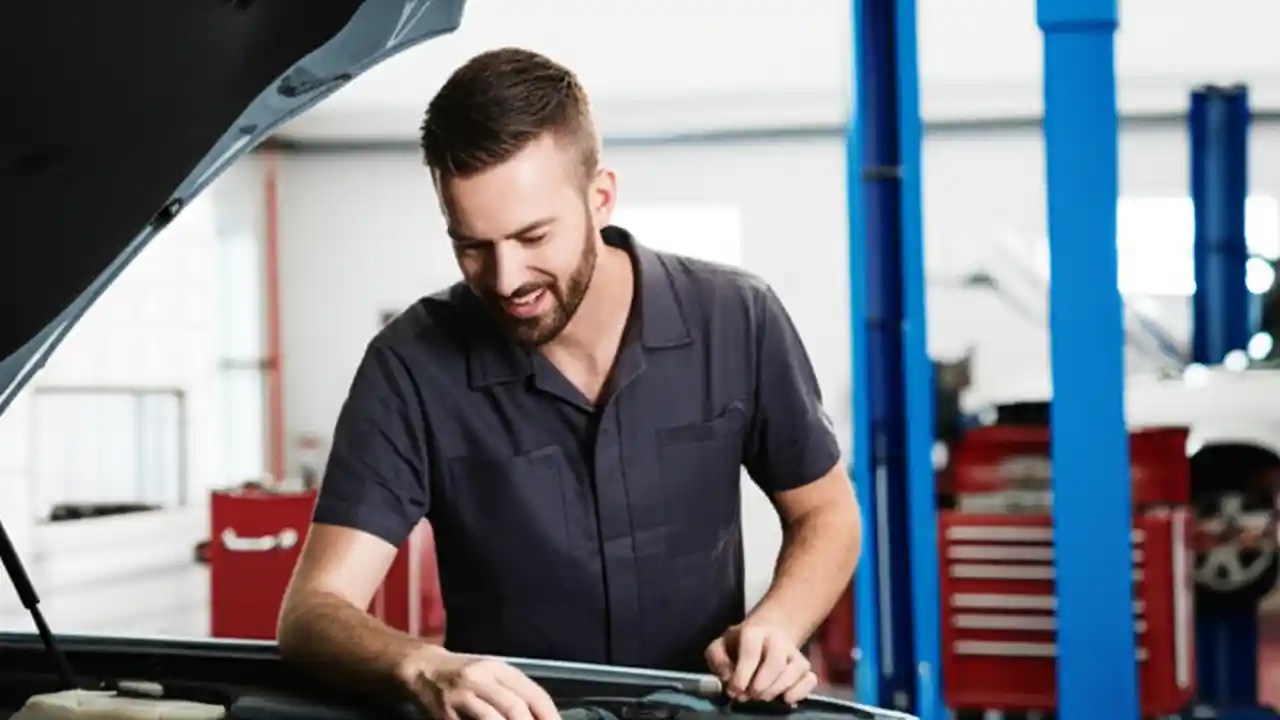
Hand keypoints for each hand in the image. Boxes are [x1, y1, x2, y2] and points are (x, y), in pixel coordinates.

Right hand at [399, 646, 558, 719]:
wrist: (424, 668)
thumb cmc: (465, 673)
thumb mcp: (492, 673)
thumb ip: (515, 692)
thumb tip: (542, 717)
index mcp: (499, 668)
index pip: (532, 692)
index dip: (549, 714)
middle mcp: (481, 677)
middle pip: (514, 707)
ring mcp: (461, 695)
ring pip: (492, 718)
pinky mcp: (445, 712)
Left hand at [705, 622, 816, 705]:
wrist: (766, 635)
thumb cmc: (739, 646)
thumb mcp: (720, 647)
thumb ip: (718, 660)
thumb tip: (728, 679)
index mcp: (754, 632)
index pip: (751, 650)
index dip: (743, 673)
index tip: (735, 689)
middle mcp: (778, 640)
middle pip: (775, 663)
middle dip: (760, 685)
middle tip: (749, 695)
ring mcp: (795, 653)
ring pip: (792, 673)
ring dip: (774, 691)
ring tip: (761, 696)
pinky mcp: (806, 667)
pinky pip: (809, 680)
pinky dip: (798, 693)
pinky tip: (783, 698)